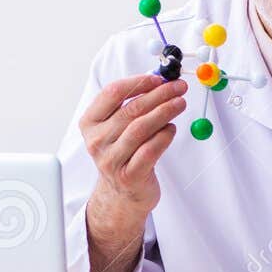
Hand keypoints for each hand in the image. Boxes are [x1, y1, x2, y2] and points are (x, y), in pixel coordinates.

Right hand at [80, 73, 188, 271]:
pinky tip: (172, 129)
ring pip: (141, 128)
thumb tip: (161, 80)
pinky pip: (151, 150)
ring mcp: (111, 160)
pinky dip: (165, 136)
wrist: (123, 194)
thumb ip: (133, 104)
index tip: (159, 78)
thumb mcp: (118, 128)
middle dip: (159, 95)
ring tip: (180, 103)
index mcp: (90, 123)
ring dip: (165, 112)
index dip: (138, 82)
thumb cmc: (124, 153)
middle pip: (131, 109)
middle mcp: (96, 141)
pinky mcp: (129, 176)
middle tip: (179, 87)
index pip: (112, 93)